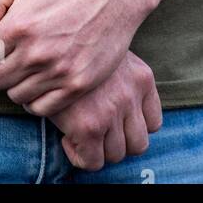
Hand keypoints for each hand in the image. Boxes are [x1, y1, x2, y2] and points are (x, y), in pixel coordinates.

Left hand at [0, 0, 143, 114]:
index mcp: (18, 25)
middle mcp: (36, 52)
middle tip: (12, 58)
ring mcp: (57, 71)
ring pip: (16, 95)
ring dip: (17, 84)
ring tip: (28, 69)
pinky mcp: (77, 85)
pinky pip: (41, 108)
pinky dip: (36, 100)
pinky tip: (41, 83)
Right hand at [44, 50, 161, 171]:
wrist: (49, 41)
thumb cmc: (74, 45)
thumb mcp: (108, 52)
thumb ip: (120, 76)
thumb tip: (114, 103)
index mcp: (142, 77)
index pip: (154, 123)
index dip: (131, 128)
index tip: (112, 123)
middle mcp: (132, 95)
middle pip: (138, 144)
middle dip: (116, 143)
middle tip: (94, 131)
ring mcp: (112, 111)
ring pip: (116, 155)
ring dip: (97, 150)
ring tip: (78, 133)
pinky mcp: (90, 126)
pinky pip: (92, 161)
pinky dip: (80, 156)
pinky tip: (66, 137)